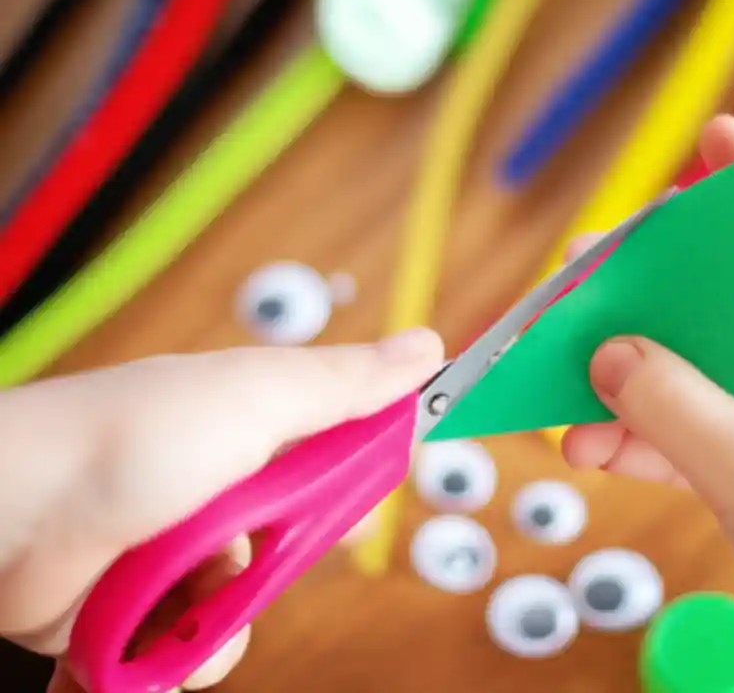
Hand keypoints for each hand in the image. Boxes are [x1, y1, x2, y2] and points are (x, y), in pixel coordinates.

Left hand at [0, 329, 441, 691]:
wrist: (11, 515)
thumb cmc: (126, 438)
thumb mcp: (260, 397)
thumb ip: (347, 383)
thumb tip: (427, 345)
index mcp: (251, 429)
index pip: (336, 460)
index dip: (354, 491)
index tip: (356, 510)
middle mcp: (217, 491)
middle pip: (296, 549)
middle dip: (283, 566)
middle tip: (255, 551)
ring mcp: (173, 553)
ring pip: (247, 610)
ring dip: (224, 618)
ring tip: (186, 593)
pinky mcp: (135, 612)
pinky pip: (191, 651)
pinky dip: (177, 653)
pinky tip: (155, 634)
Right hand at [561, 117, 733, 691]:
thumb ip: (670, 398)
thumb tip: (610, 353)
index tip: (709, 140)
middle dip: (670, 295)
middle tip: (595, 279)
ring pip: (727, 372)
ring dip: (651, 383)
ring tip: (568, 388)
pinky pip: (725, 433)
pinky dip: (667, 439)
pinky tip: (599, 451)